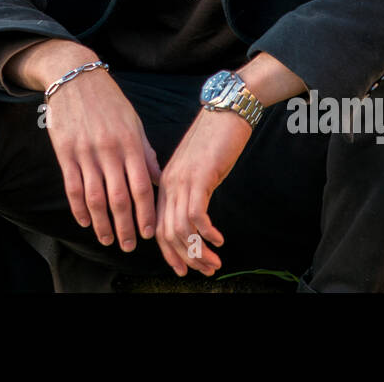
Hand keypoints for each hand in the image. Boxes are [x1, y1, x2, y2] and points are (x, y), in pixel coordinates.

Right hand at [9, 41, 162, 251]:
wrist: (75, 77)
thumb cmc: (109, 101)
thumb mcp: (133, 123)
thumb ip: (145, 153)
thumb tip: (158, 181)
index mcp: (130, 143)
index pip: (142, 187)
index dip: (146, 213)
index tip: (150, 233)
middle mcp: (109, 150)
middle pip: (119, 198)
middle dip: (126, 227)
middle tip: (130, 246)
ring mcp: (85, 152)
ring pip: (95, 198)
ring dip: (102, 224)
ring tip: (107, 240)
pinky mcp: (65, 152)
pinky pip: (72, 187)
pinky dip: (79, 208)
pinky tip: (86, 222)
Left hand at [155, 107, 252, 276]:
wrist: (225, 112)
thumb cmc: (214, 140)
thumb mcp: (197, 169)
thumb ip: (190, 189)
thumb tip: (193, 216)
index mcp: (165, 183)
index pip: (158, 226)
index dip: (170, 252)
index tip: (184, 269)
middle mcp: (169, 184)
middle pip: (167, 232)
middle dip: (186, 258)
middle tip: (205, 271)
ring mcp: (182, 180)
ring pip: (181, 228)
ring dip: (198, 251)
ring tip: (214, 262)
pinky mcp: (199, 177)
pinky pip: (196, 214)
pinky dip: (206, 233)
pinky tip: (219, 240)